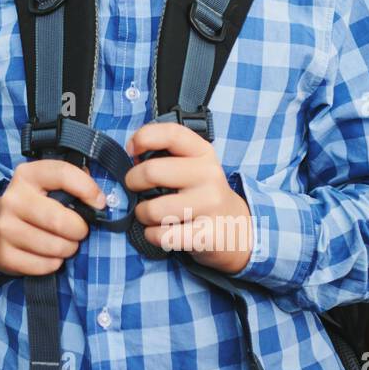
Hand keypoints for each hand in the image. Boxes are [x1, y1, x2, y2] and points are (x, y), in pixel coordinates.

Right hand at [0, 159, 106, 276]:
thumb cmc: (32, 206)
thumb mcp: (46, 185)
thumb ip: (72, 182)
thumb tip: (100, 198)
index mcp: (27, 175)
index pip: (63, 173)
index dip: (88, 189)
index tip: (99, 203)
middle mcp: (13, 199)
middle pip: (59, 219)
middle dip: (79, 230)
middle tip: (80, 231)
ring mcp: (6, 227)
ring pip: (54, 246)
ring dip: (68, 249)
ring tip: (64, 244)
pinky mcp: (5, 254)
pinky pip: (45, 265)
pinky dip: (54, 263)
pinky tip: (49, 255)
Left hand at [124, 122, 252, 273]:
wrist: (236, 228)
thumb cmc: (201, 194)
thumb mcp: (192, 166)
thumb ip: (165, 156)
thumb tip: (132, 155)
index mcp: (202, 152)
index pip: (171, 134)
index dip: (143, 137)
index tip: (131, 150)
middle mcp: (209, 174)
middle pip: (151, 171)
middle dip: (133, 182)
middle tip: (136, 189)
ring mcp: (211, 204)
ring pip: (153, 209)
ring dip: (142, 214)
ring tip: (150, 214)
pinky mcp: (208, 234)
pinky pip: (162, 235)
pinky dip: (152, 235)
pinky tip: (159, 232)